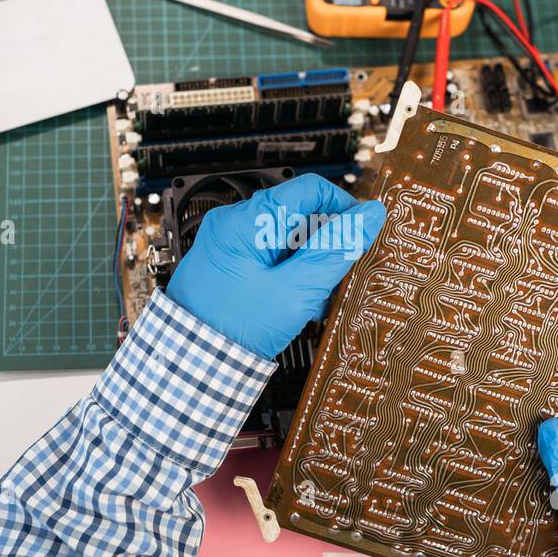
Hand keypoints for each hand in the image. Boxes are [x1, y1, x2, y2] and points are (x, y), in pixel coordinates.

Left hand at [166, 174, 386, 359]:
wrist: (189, 367)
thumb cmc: (230, 331)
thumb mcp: (294, 292)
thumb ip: (334, 250)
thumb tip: (369, 217)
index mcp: (247, 221)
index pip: (310, 189)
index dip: (344, 208)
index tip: (362, 234)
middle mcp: (236, 225)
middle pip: (301, 215)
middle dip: (327, 245)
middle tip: (340, 277)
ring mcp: (233, 245)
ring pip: (291, 240)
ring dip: (312, 265)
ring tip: (316, 300)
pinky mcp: (233, 265)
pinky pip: (274, 258)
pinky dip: (293, 276)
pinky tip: (299, 304)